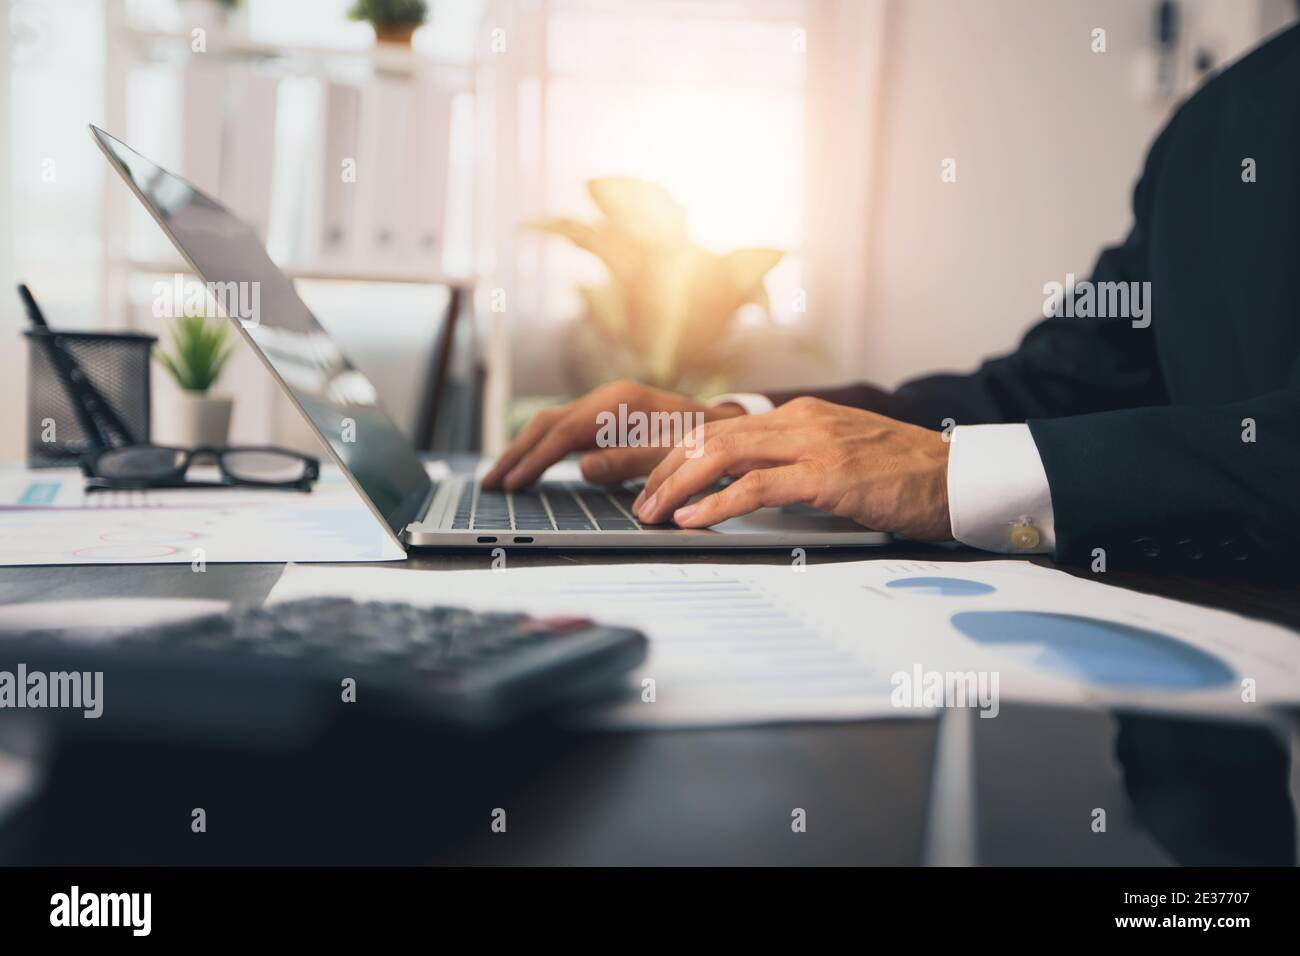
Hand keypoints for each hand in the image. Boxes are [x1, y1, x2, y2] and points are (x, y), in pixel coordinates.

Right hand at [482, 379, 746, 489]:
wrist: (730, 425)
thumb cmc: (708, 443)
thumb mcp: (673, 456)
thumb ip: (629, 462)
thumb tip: (581, 467)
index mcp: (620, 404)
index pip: (563, 433)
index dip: (534, 460)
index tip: (512, 485)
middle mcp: (607, 398)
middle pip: (546, 424)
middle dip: (515, 454)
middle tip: (489, 485)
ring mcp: (605, 405)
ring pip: (550, 425)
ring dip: (522, 451)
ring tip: (498, 479)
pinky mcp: (606, 416)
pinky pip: (562, 430)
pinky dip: (540, 449)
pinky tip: (527, 467)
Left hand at [633, 396, 952, 539]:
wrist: (958, 477)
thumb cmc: (904, 475)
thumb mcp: (842, 456)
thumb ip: (799, 461)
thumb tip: (753, 484)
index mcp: (802, 415)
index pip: (723, 429)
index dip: (681, 456)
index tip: (657, 483)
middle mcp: (802, 422)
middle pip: (712, 438)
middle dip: (667, 471)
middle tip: (643, 502)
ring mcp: (814, 445)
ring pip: (724, 455)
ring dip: (680, 486)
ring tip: (654, 512)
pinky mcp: (828, 476)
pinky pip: (757, 486)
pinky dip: (717, 504)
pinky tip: (694, 520)